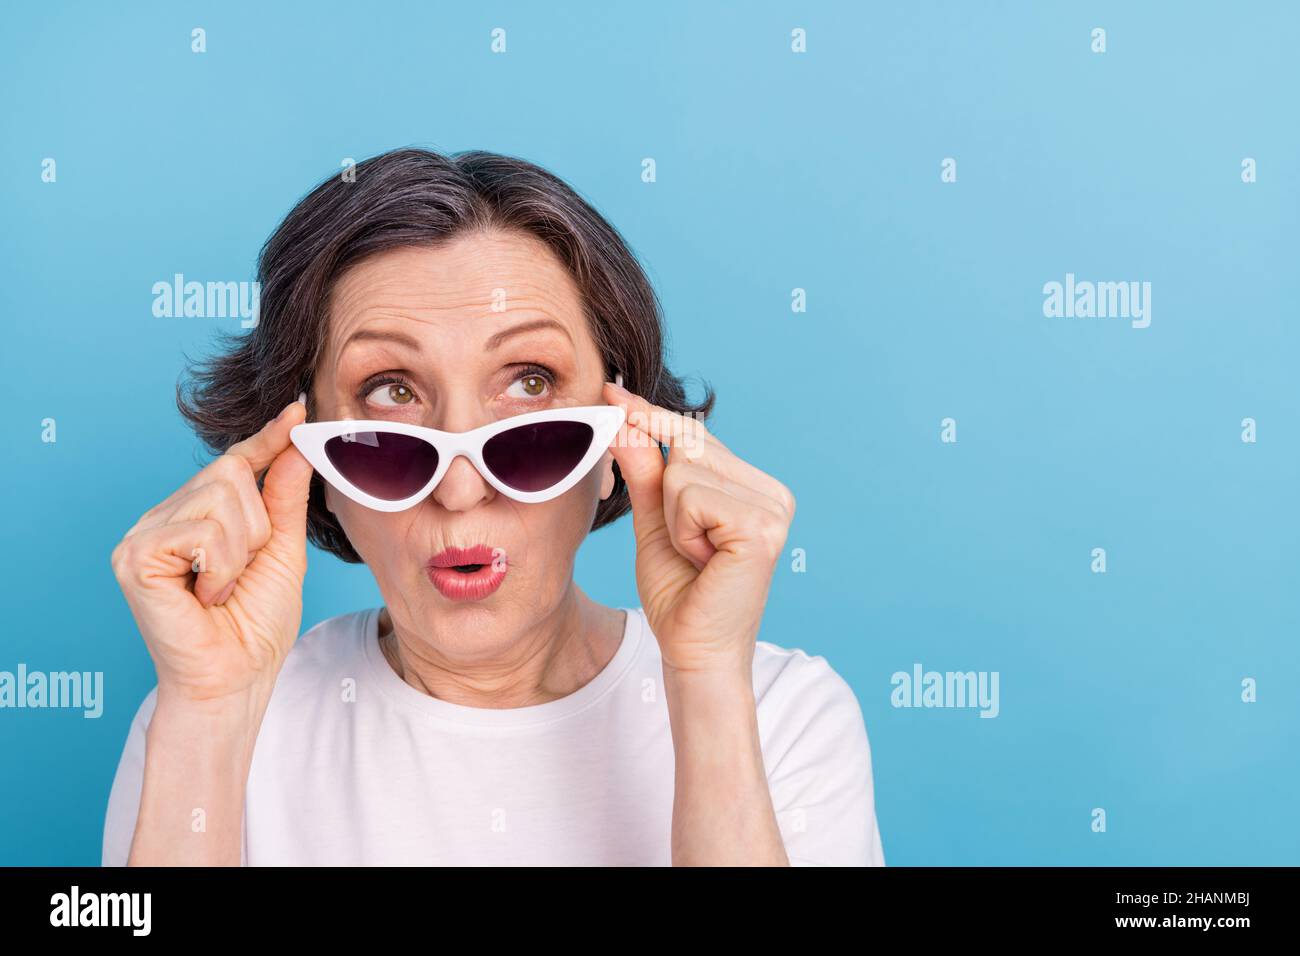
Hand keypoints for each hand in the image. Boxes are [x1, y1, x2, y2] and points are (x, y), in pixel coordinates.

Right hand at [110, 399, 313, 706]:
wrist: (236, 678)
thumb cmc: (256, 624)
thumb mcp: (283, 551)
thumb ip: (285, 498)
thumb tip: (297, 441)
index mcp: (198, 514)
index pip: (235, 463)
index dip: (268, 439)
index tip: (297, 408)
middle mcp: (166, 516)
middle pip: (229, 473)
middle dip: (257, 526)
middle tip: (242, 572)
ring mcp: (144, 533)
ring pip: (219, 498)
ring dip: (240, 550)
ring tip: (222, 587)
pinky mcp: (135, 555)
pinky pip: (202, 531)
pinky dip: (220, 567)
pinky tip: (205, 595)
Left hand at [602, 381, 795, 676]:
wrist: (693, 651)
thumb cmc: (679, 594)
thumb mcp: (654, 522)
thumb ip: (644, 470)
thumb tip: (623, 416)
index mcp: (753, 487)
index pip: (695, 435)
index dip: (650, 416)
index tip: (612, 392)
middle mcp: (772, 491)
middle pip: (687, 448)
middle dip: (666, 497)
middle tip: (687, 548)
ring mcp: (773, 507)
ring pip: (685, 472)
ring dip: (673, 520)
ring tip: (697, 557)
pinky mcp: (763, 527)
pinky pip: (692, 498)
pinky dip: (682, 531)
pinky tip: (705, 562)